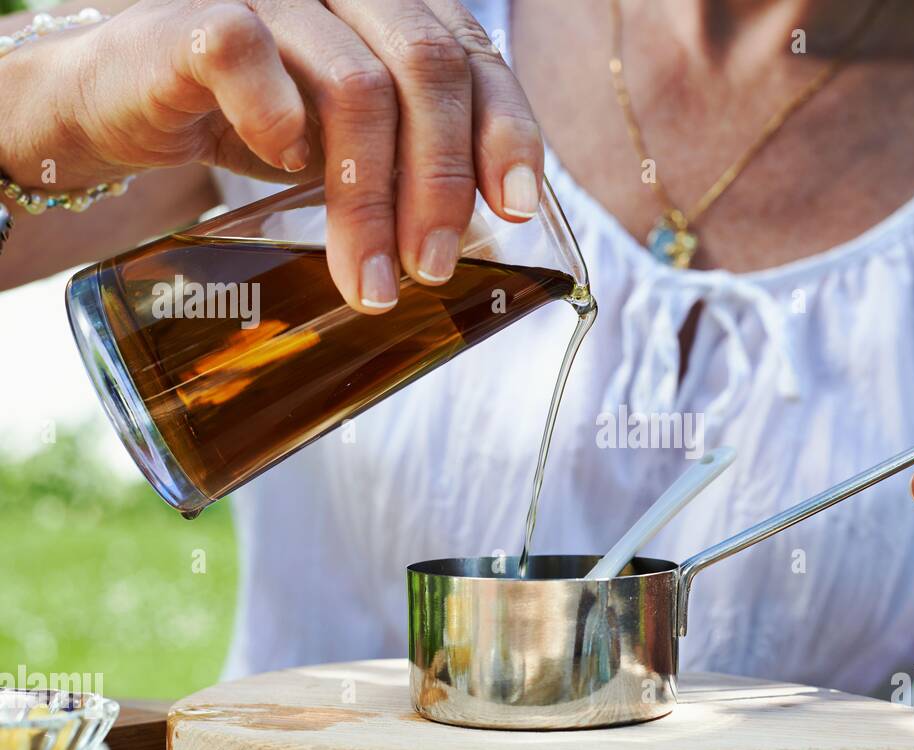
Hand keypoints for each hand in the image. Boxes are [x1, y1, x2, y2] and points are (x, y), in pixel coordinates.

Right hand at [2, 0, 540, 311]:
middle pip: (427, 70)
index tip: (515, 209)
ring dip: (370, 199)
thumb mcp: (352, 141)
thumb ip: (415, 158)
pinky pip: (246, 54)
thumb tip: (490, 227)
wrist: (120, 104)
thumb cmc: (252, 121)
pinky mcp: (192, 18)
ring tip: (371, 282)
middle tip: (433, 266)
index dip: (507, 131)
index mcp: (394, 15)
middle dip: (441, 182)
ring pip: (355, 86)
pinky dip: (275, 122)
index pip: (475, 58)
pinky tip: (284, 169)